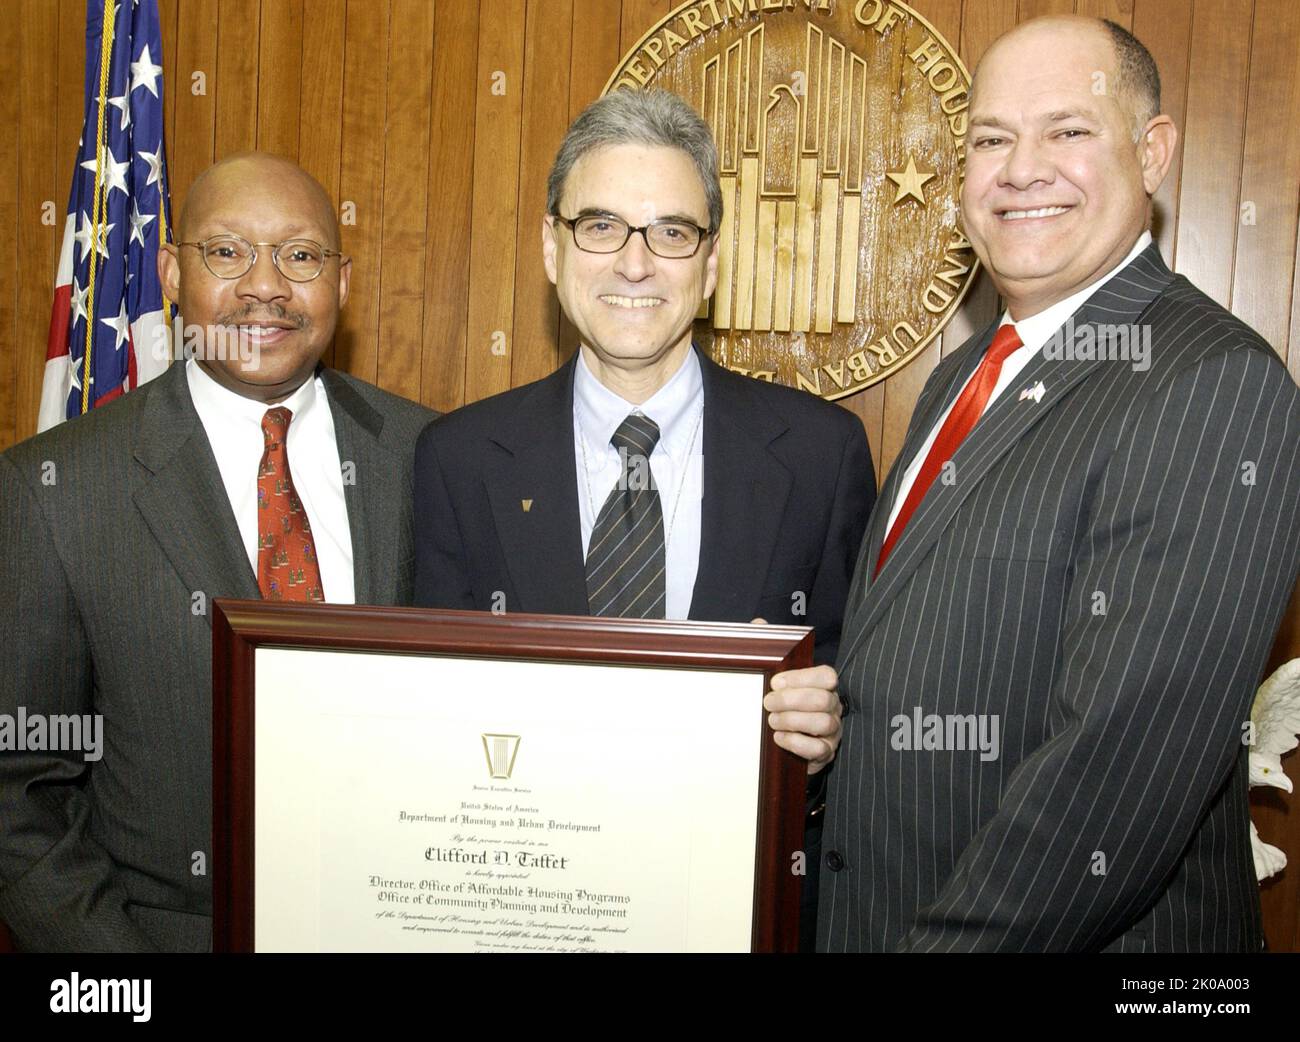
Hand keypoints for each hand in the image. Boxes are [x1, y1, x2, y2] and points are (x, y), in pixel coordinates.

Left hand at [751, 618, 840, 773]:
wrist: (780, 741)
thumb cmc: (779, 703)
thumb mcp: (772, 675)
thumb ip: (769, 648)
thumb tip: (758, 624)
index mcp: (822, 685)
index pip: (826, 675)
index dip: (801, 677)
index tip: (774, 681)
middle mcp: (832, 706)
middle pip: (823, 699)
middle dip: (792, 701)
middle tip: (767, 703)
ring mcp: (832, 731)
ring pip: (823, 723)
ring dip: (794, 721)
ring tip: (772, 721)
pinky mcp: (825, 753)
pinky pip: (819, 749)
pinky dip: (797, 743)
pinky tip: (779, 739)